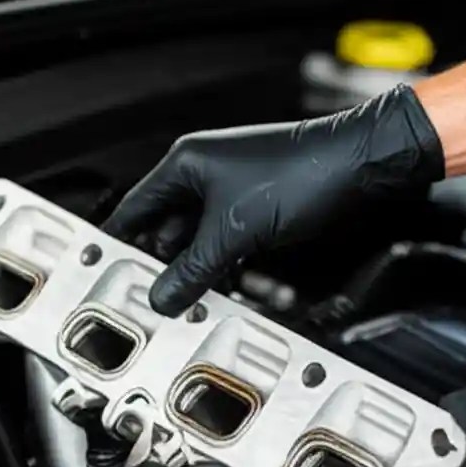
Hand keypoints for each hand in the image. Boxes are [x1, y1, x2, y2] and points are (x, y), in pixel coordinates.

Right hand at [102, 84, 443, 315]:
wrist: (360, 165)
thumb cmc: (301, 174)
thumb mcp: (234, 231)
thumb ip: (193, 268)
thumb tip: (162, 295)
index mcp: (186, 165)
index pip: (134, 208)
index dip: (118, 242)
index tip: (105, 272)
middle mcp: (204, 174)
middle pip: (165, 228)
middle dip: (160, 265)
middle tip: (151, 299)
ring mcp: (232, 192)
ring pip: (197, 240)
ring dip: (194, 270)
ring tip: (186, 301)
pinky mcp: (257, 209)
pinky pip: (225, 243)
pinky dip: (220, 266)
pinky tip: (220, 289)